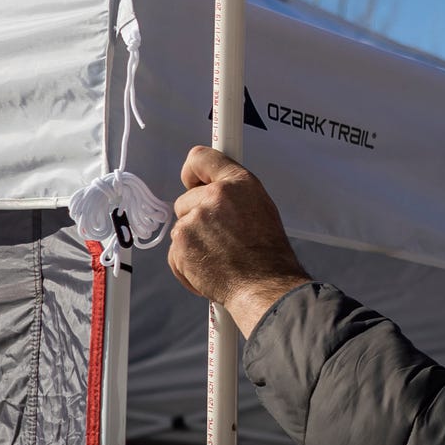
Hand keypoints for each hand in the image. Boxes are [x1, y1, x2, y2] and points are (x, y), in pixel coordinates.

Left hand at [170, 146, 310, 333]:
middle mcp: (215, 196)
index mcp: (239, 183)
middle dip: (196, 217)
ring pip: (182, 227)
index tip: (191, 180)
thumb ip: (234, 194)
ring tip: (219, 257)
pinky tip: (210, 269)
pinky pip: (175, 252)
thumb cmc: (268, 253)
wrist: (264, 286)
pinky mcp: (181, 244)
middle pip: (186, 200)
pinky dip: (187, 263)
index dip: (192, 171)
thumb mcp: (261, 208)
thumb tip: (213, 189)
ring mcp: (195, 220)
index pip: (201, 158)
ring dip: (193, 242)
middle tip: (220, 237)